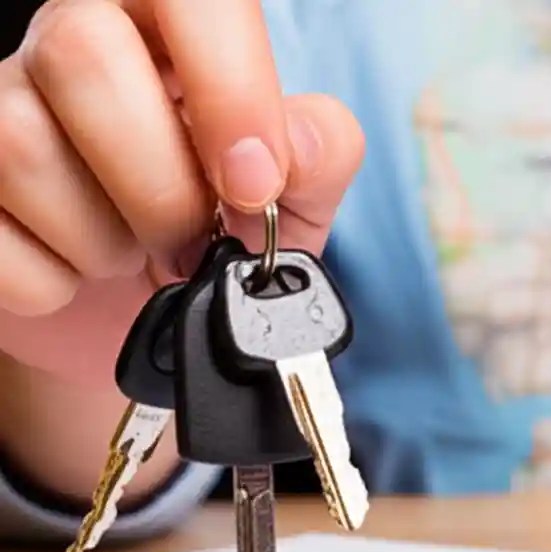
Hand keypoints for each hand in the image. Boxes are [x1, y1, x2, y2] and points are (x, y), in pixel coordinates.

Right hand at [0, 0, 364, 386]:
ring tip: (133, 255)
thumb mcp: (295, 201)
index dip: (228, 84)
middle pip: (82, 52)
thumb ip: (318, 158)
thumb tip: (294, 142)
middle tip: (194, 238)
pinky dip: (52, 284)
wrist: (147, 321)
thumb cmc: (221, 238)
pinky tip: (78, 278)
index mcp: (165, 29)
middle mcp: (69, 46)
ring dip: (103, 237)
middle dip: (158, 178)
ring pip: (21, 142)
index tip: (254, 182)